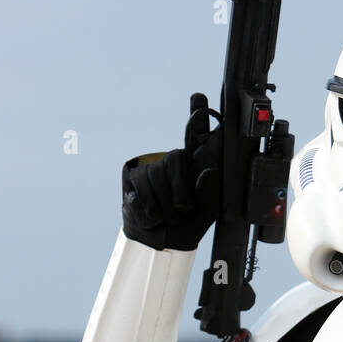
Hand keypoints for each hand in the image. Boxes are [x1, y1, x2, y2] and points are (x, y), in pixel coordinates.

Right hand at [121, 122, 221, 252]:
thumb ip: (209, 191)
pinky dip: (148, 209)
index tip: (199, 98)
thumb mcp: (206, 211)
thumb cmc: (188, 225)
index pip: (196, 137)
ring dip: (164, 205)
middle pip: (175, 158)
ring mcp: (151, 169)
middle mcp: (172, 164)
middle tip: (182, 209)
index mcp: (194, 168)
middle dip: (179, 187)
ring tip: (168, 216)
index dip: (197, 117)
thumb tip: (208, 171)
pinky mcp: (133, 179)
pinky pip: (140, 188)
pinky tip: (152, 216)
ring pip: (156, 176)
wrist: (161, 243)